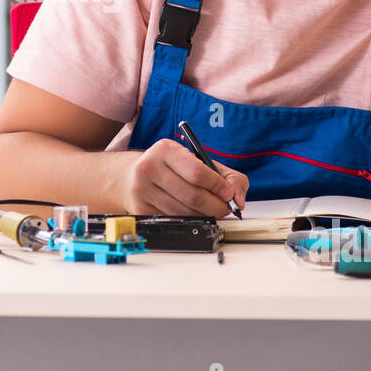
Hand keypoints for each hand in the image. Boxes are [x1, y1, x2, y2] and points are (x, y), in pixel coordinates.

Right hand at [114, 139, 248, 216]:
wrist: (132, 176)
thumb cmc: (172, 168)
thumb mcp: (198, 161)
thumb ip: (228, 177)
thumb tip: (238, 200)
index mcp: (165, 150)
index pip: (197, 172)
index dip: (217, 186)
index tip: (228, 194)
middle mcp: (149, 168)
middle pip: (192, 196)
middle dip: (215, 206)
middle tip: (225, 208)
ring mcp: (142, 190)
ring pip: (184, 211)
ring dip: (204, 215)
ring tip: (211, 211)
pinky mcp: (140, 209)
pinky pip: (174, 220)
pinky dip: (189, 219)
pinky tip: (194, 213)